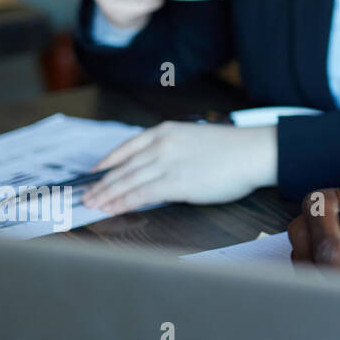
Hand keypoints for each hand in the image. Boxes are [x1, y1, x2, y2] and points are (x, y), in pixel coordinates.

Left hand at [82, 122, 276, 212]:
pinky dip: (122, 203)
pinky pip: (139, 195)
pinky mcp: (174, 183)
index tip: (94, 173)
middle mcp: (161, 145)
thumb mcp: (195, 140)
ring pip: (126, 182)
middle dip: (101, 183)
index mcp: (166, 131)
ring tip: (92, 204)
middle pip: (122, 167)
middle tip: (86, 195)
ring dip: (106, 194)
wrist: (254, 152)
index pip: (126, 148)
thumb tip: (157, 170)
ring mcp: (166, 163)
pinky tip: (112, 209)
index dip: (107, 163)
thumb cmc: (233, 149)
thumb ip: (173, 151)